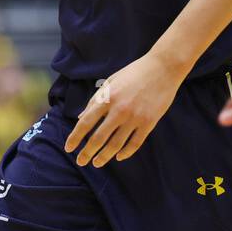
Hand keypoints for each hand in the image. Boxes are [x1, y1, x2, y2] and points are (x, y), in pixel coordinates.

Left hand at [65, 54, 182, 166]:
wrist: (163, 67)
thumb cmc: (134, 72)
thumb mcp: (111, 81)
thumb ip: (95, 100)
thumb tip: (80, 118)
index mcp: (107, 97)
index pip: (85, 123)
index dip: (75, 138)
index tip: (68, 148)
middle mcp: (119, 110)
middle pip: (98, 138)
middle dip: (87, 153)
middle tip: (81, 162)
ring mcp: (135, 117)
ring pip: (115, 145)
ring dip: (104, 156)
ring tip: (97, 163)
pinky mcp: (149, 122)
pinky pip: (135, 143)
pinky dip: (126, 153)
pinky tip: (118, 157)